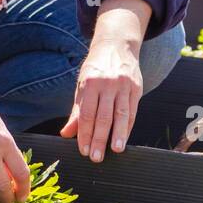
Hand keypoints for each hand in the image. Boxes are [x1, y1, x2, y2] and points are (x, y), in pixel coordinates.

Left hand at [60, 38, 142, 161]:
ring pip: (121, 114)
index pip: (86, 114)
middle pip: (103, 116)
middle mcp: (107, 84)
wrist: (116, 45)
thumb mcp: (82, 85)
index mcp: (90, 83)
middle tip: (96, 157)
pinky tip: (124, 138)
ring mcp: (123, 85)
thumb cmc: (96, 69)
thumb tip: (66, 133)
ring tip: (115, 150)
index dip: (84, 133)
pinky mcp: (136, 87)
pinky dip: (128, 127)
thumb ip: (76, 111)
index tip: (83, 150)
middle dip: (99, 139)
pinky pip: (132, 111)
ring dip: (118, 135)